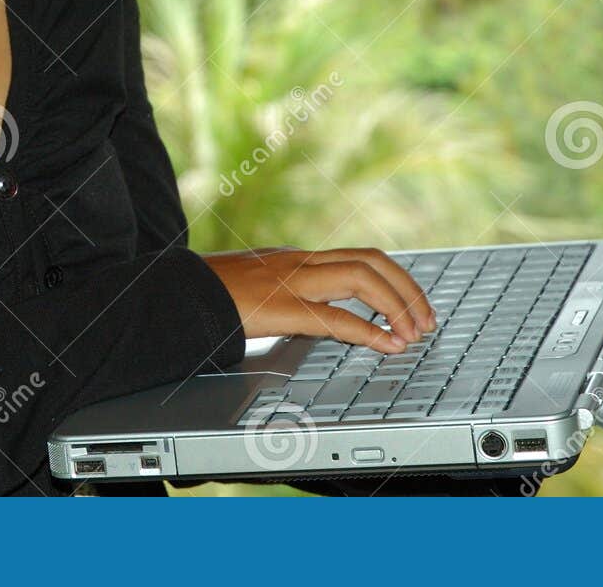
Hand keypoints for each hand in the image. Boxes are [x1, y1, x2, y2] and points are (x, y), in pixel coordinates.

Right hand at [200, 245, 436, 352]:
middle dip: (408, 290)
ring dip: (397, 306)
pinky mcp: (280, 307)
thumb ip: (289, 293)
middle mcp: (300, 262)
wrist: (175, 293)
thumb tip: (318, 313)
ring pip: (361, 279)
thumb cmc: (211, 295)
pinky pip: (334, 317)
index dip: (397, 278)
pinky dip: (368, 331)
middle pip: (371, 261)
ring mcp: (291, 280)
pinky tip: (387, 346)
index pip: (362, 256)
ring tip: (414, 334)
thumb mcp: (259, 288)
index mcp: (298, 258)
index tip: (416, 305)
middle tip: (427, 321)